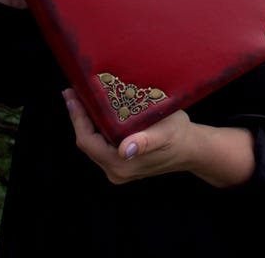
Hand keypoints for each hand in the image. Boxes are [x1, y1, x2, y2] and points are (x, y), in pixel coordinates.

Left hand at [62, 88, 255, 187]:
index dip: (77, 118)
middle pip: (87, 142)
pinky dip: (96, 127)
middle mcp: (115, 171)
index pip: (87, 141)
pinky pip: (101, 145)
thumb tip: (125, 150)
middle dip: (78, 117)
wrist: (192, 149)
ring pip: (93, 144)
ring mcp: (118, 170)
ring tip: (81, 98)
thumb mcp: (165, 133)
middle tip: (72, 92)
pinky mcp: (122, 164)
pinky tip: (96, 111)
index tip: (71, 96)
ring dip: (86, 121)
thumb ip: (145, 141)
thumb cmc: (180, 137)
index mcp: (121, 165)